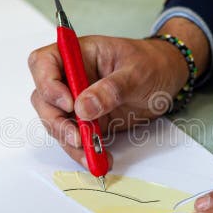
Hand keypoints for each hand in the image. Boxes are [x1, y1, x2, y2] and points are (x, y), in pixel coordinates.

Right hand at [27, 18, 208, 167]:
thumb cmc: (152, 64)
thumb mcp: (137, 72)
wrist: (168, 77)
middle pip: (43, 98)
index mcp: (79, 54)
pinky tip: (99, 158)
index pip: (43, 62)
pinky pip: (74, 138)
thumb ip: (111, 89)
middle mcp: (71, 76)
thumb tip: (83, 108)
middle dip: (56, 122)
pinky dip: (83, 151)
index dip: (48, 84)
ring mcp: (76, 100)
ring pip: (56, 123)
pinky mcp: (86, 121)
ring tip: (93, 154)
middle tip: (78, 138)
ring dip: (69, 142)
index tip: (68, 104)